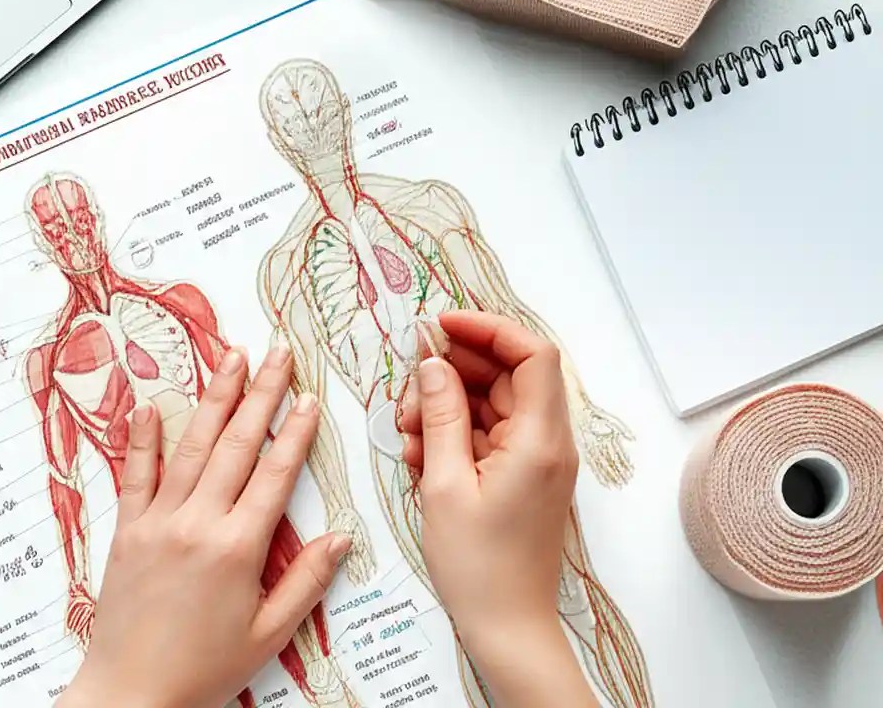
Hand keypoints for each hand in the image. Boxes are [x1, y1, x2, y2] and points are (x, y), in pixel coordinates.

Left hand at [58, 345, 351, 707]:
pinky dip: (143, 439)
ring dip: (215, 399)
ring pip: (191, 447)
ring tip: (231, 358)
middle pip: (237, 445)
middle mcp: (198, 523)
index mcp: (239, 549)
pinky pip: (135, 475)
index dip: (295, 431)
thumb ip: (305, 582)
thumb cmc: (203, 671)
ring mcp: (158, 522)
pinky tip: (150, 405)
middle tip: (278, 353)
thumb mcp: (269, 634)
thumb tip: (341, 537)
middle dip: (261, 393)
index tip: (308, 397)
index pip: (275, 474)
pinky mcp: (127, 531)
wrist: (132, 694)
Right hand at [399, 311, 596, 706]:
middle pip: (506, 375)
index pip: (531, 354)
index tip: (440, 327)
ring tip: (407, 434)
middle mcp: (548, 443)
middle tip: (407, 397)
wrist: (506, 627)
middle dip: (452, 373)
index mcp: (540, 440)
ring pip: (491, 404)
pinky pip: (488, 434)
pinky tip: (420, 455)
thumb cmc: (479, 567)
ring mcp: (537, 460)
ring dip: (445, 406)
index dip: (487, 329)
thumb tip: (432, 364)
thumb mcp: (443, 484)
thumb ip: (439, 416)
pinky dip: (453, 434)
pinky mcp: (522, 476)